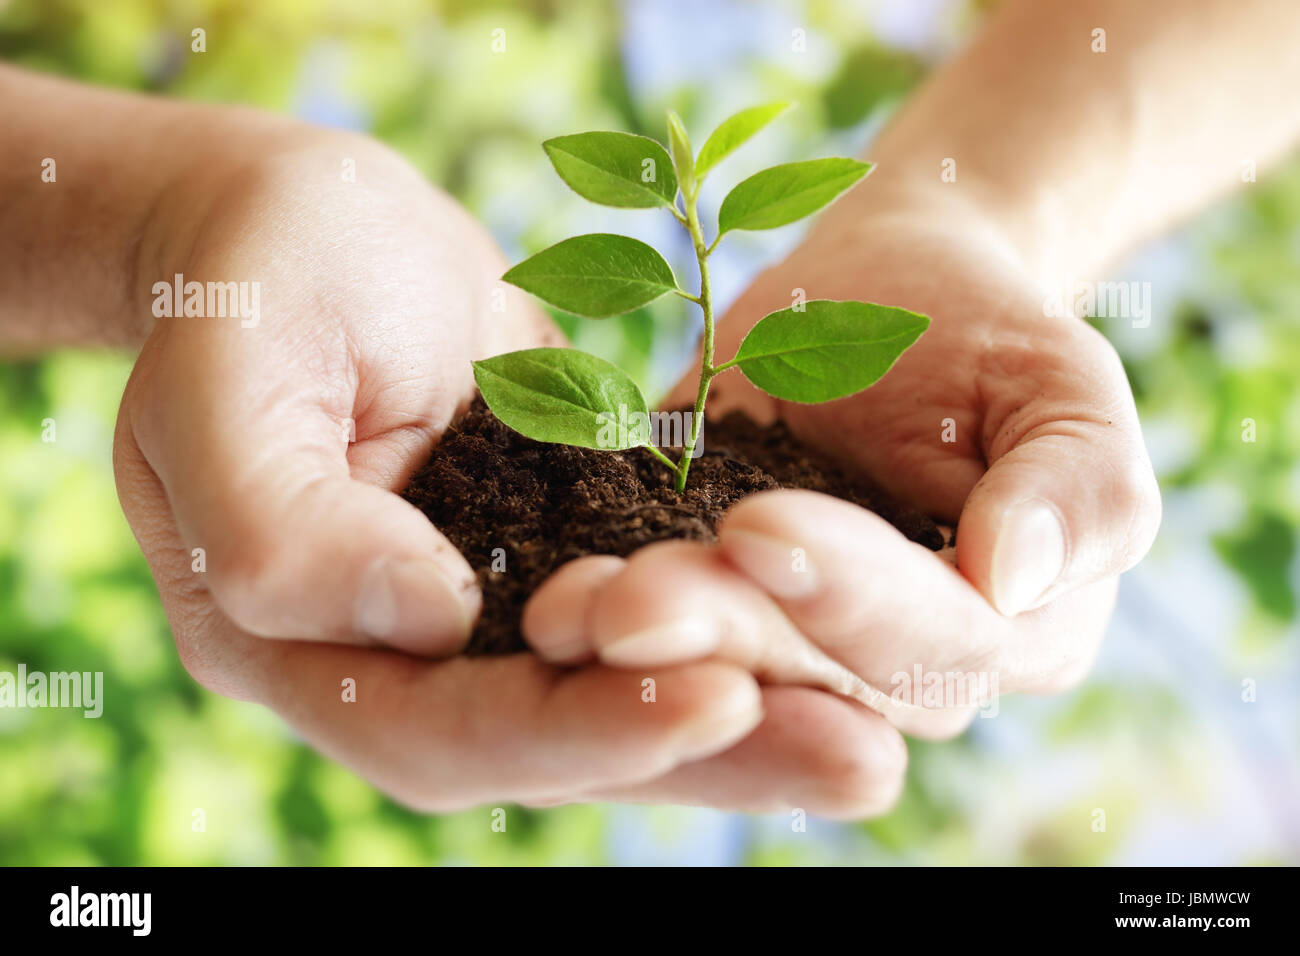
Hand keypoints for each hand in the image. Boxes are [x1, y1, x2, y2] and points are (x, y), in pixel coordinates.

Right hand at [113, 129, 904, 815]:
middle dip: (706, 752)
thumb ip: (285, 525)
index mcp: (294, 647)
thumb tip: (427, 622)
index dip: (578, 726)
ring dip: (749, 713)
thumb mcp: (227, 381)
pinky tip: (838, 636)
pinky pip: (645, 609)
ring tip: (880, 731)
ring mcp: (479, 611)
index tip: (715, 694)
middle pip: (557, 742)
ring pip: (617, 689)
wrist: (304, 227)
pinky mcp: (548, 550)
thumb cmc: (246, 283)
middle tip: (859, 759)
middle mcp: (394, 658)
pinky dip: (734, 626)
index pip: (441, 731)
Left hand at [521, 198, 1161, 736]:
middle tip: (623, 603)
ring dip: (642, 651)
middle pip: (810, 673)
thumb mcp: (1059, 384)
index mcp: (1011, 634)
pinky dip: (596, 619)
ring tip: (563, 614)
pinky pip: (657, 631)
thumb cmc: (982, 332)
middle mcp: (898, 672)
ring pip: (722, 671)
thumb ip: (1079, 486)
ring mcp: (796, 651)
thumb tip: (1016, 580)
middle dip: (718, 635)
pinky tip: (531, 605)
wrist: (884, 301)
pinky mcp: (713, 611)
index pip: (932, 638)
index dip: (849, 594)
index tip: (760, 525)